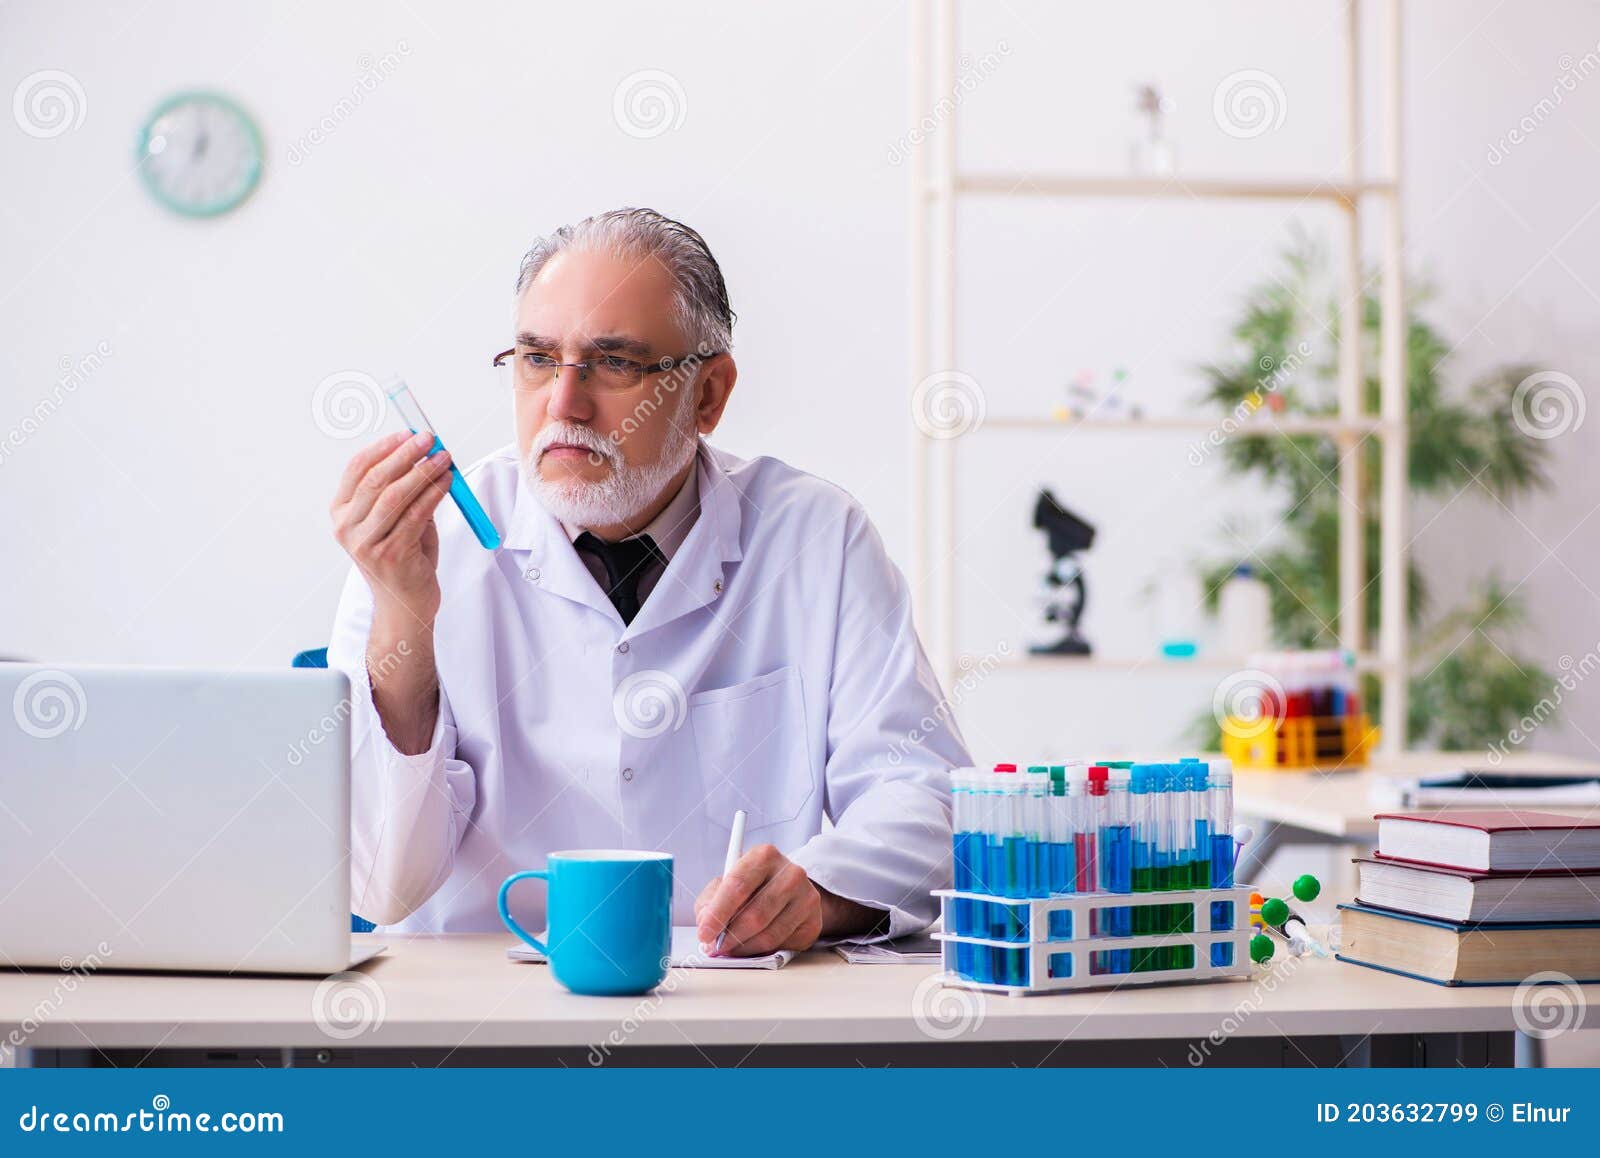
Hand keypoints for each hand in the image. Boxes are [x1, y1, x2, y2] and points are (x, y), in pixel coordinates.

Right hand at [331, 430, 452, 625]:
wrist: (405, 604)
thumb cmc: (402, 556)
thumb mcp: (395, 518)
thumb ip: (403, 488)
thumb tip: (425, 452)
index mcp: (342, 512)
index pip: (357, 469)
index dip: (384, 447)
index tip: (408, 433)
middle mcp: (347, 527)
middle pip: (375, 480)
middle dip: (405, 455)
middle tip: (429, 439)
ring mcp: (366, 543)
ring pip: (395, 496)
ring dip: (423, 472)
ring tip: (444, 458)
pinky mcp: (390, 555)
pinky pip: (416, 516)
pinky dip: (434, 493)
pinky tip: (447, 481)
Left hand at [694, 844, 822, 956]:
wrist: (788, 889)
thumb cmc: (751, 886)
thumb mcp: (725, 884)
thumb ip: (710, 901)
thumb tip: (706, 925)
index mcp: (764, 855)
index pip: (738, 886)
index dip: (718, 913)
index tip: (704, 933)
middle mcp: (790, 873)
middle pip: (755, 915)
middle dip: (729, 937)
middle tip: (715, 947)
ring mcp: (806, 897)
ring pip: (768, 935)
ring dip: (743, 948)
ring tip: (730, 949)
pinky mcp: (813, 921)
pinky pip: (782, 946)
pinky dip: (761, 952)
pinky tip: (751, 946)